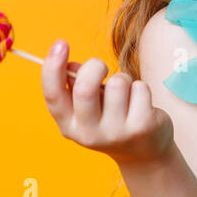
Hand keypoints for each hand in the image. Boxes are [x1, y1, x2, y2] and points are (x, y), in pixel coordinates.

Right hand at [41, 40, 173, 164]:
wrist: (143, 153)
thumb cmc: (111, 118)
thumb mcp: (89, 107)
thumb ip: (76, 86)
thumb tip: (71, 64)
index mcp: (69, 125)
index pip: (53, 95)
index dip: (53, 67)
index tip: (61, 43)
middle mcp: (88, 133)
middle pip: (85, 88)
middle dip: (94, 67)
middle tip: (102, 67)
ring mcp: (116, 132)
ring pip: (117, 83)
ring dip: (122, 78)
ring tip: (125, 92)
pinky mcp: (141, 127)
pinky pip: (139, 88)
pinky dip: (140, 88)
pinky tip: (141, 103)